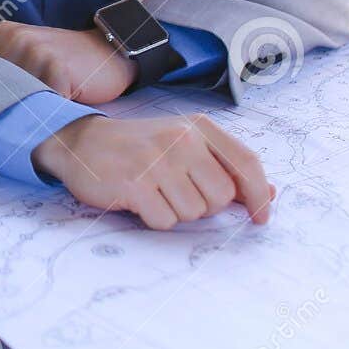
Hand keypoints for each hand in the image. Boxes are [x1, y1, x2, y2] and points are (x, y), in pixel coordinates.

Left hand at [0, 22, 135, 104]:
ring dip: (25, 113)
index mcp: (3, 33)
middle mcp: (16, 38)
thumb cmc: (67, 62)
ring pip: (16, 97)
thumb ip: (2, 67)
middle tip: (12, 120)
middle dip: (2, 106)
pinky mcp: (57, 68)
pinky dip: (47, 114)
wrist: (111, 52)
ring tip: (38, 116)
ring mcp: (36, 51)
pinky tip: (54, 114)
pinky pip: (42, 104)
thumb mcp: (28, 55)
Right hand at [33, 112, 274, 229]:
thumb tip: (268, 194)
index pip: (246, 163)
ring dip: (175, 212)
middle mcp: (181, 139)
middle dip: (203, 205)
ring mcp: (157, 160)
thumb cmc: (138, 148)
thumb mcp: (184, 146)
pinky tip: (138, 200)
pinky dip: (153, 218)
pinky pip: (164, 221)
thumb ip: (225, 168)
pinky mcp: (135, 182)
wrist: (80, 143)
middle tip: (176, 192)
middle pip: (220, 197)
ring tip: (154, 192)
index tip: (261, 218)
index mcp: (199, 127)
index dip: (259, 195)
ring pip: (193, 213)